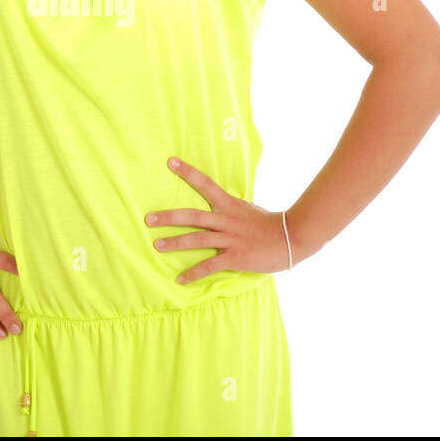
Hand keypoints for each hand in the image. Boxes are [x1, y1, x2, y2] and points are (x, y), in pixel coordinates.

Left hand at [148, 156, 293, 282]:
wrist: (291, 239)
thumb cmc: (268, 225)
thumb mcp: (247, 210)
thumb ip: (230, 209)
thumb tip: (217, 206)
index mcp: (229, 205)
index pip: (205, 184)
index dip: (187, 172)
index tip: (170, 162)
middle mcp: (226, 220)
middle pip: (192, 216)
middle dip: (169, 217)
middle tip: (149, 219)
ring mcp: (230, 239)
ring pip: (197, 239)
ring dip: (175, 242)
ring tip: (157, 245)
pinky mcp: (235, 257)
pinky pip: (209, 265)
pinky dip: (193, 273)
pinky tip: (180, 279)